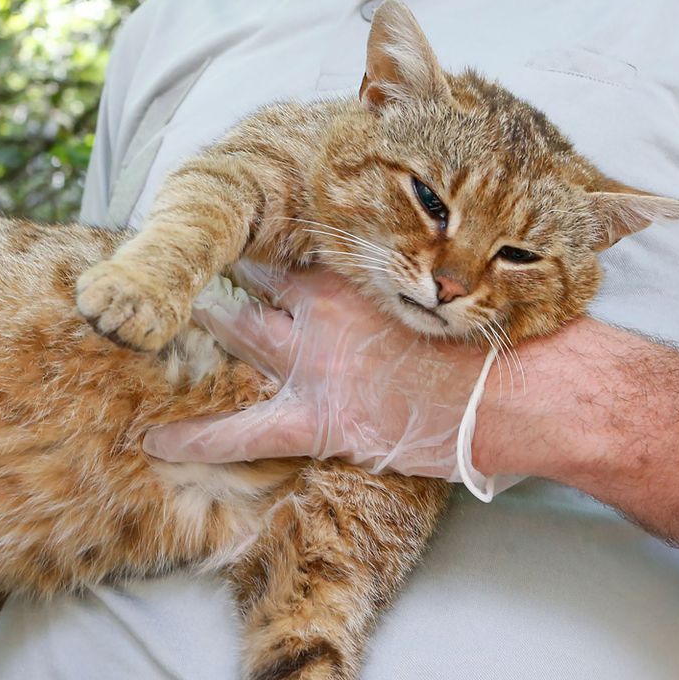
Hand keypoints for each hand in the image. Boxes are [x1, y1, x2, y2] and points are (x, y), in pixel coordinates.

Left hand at [143, 266, 522, 497]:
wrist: (527, 392)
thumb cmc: (505, 343)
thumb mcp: (459, 286)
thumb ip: (416, 278)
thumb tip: (407, 274)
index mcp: (360, 268)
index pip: (292, 247)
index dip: (264, 246)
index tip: (241, 239)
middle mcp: (325, 308)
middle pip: (253, 285)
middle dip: (218, 283)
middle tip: (179, 282)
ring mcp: (316, 363)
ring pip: (237, 340)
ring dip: (200, 337)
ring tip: (151, 340)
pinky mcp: (319, 420)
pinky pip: (240, 432)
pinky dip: (193, 438)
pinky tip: (153, 440)